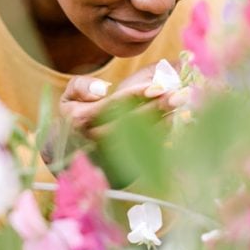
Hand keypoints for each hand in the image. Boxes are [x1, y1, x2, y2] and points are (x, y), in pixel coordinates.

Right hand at [59, 63, 188, 140]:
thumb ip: (81, 86)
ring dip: (165, 119)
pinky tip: (173, 117)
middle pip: (133, 121)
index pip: (114, 105)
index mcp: (82, 120)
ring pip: (143, 136)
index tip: (159, 86)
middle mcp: (97, 139)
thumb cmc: (75, 115)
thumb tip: (103, 90)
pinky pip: (147, 148)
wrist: (71, 151)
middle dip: (159, 107)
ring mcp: (111, 153)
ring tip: (180, 102)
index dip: (137, 94)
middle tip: (181, 94)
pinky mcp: (123, 163)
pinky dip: (163, 132)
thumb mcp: (69, 96)